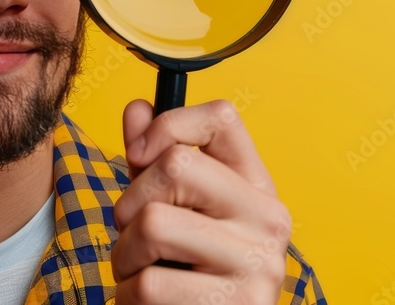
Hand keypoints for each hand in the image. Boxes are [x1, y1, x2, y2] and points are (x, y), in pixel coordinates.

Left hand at [112, 99, 291, 303]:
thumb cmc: (188, 274)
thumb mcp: (174, 210)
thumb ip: (154, 162)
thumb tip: (137, 108)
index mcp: (256, 186)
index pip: (222, 117)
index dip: (168, 124)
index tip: (139, 155)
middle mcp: (268, 218)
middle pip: (176, 167)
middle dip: (130, 204)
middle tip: (134, 235)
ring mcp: (257, 264)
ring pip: (153, 224)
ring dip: (125, 255)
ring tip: (141, 273)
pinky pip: (149, 283)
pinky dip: (129, 297)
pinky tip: (150, 304)